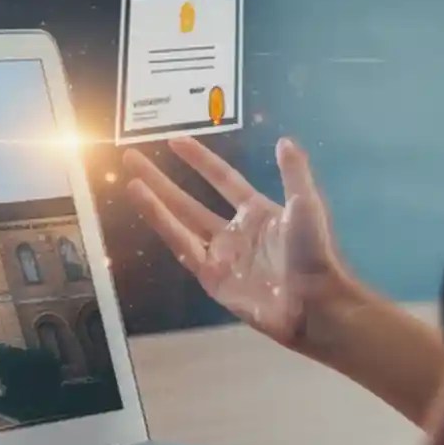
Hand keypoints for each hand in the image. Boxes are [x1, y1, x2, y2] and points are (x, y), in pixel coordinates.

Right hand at [124, 137, 349, 347]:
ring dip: (154, 201)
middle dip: (161, 179)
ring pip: (179, 222)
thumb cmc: (313, 253)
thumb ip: (294, 174)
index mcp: (256, 211)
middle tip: (133, 158)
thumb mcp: (307, 207)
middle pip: (188, 199)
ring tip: (130, 181)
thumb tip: (284, 140)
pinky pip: (183, 248)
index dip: (199, 160)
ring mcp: (219, 254)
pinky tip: (146, 205)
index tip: (175, 141)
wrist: (313, 304)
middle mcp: (232, 230)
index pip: (222, 179)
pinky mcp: (210, 277)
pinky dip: (164, 226)